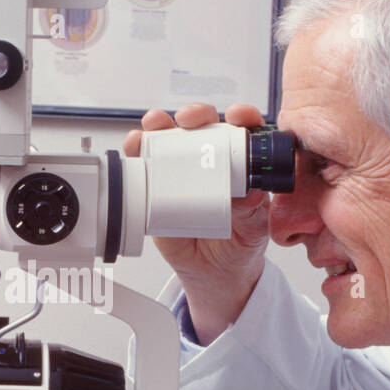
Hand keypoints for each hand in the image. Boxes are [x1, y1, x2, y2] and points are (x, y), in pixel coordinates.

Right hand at [124, 102, 270, 343]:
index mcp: (240, 164)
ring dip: (160, 125)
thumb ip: (252, 211)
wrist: (216, 274)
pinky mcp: (158, 189)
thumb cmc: (240, 243)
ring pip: (169, 137)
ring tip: (156, 126)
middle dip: (194, 115)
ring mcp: (181, 172)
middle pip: (201, 125)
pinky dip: (137, 150)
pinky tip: (136, 146)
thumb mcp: (254, 228)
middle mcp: (209, 161)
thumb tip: (249, 194)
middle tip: (190, 120)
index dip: (241, 116)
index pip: (242, 130)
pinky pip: (145, 166)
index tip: (238, 117)